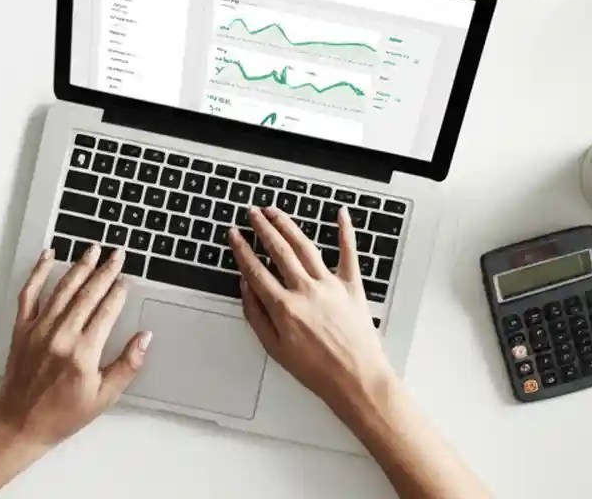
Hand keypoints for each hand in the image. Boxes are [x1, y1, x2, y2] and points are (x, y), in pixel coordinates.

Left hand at [0, 245, 151, 450]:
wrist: (19, 423)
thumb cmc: (61, 414)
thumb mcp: (104, 397)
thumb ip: (127, 365)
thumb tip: (145, 338)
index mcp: (83, 353)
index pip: (106, 311)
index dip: (118, 292)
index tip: (126, 280)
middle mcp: (61, 335)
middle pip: (88, 294)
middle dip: (105, 271)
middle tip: (117, 254)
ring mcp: (39, 329)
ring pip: (63, 288)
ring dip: (80, 266)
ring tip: (92, 249)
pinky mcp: (22, 329)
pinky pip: (30, 294)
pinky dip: (38, 272)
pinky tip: (48, 257)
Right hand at [228, 205, 394, 413]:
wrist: (356, 379)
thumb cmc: (318, 370)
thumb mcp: (275, 349)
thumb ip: (256, 315)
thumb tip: (246, 286)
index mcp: (284, 307)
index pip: (256, 270)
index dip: (242, 249)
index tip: (234, 234)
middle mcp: (305, 290)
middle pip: (279, 250)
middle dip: (262, 228)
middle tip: (253, 213)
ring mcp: (330, 285)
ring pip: (305, 246)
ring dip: (288, 225)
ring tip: (276, 212)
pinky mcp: (352, 286)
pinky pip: (349, 253)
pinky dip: (346, 231)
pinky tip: (341, 214)